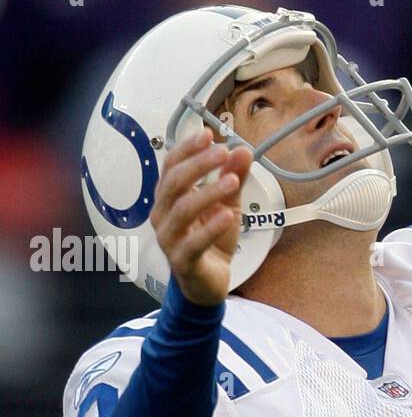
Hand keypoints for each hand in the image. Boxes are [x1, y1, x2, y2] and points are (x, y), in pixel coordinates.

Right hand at [150, 127, 252, 304]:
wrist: (208, 282)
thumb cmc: (212, 241)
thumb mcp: (227, 204)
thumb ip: (233, 178)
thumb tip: (242, 150)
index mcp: (170, 197)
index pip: (172, 165)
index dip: (188, 148)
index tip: (209, 135)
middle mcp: (163, 214)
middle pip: (174, 183)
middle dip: (199, 165)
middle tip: (222, 153)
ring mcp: (170, 238)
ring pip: (182, 210)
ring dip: (208, 192)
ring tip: (232, 182)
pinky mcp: (182, 261)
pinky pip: (193, 243)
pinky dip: (211, 228)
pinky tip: (227, 216)